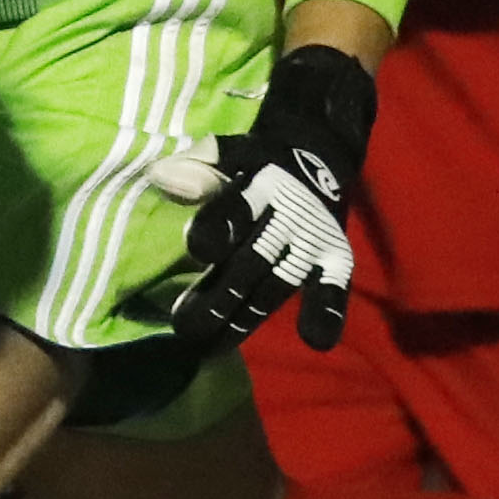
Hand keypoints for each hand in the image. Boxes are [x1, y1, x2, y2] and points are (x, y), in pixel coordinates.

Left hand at [148, 42, 375, 349]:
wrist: (317, 156)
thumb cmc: (254, 163)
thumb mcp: (226, 151)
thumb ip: (195, 163)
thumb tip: (161, 177)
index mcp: (259, 183)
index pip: (236, 208)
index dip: (218, 227)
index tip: (198, 249)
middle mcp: (289, 213)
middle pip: (252, 260)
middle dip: (220, 294)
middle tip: (184, 326)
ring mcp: (313, 240)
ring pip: (277, 284)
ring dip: (247, 317)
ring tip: (212, 346)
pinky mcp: (336, 259)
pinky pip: (332, 287)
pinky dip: (327, 311)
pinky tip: (315, 339)